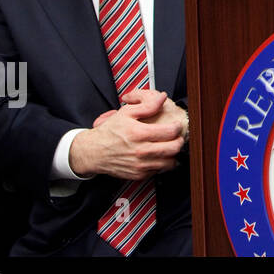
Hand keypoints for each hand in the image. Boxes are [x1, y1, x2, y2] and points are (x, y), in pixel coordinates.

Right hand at [68, 89, 185, 179]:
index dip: (177, 127)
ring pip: (169, 162)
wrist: (93, 152)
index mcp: (139, 134)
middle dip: (179, 141)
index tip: (176, 125)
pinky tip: (157, 155)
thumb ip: (146, 105)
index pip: (170, 132)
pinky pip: (159, 170)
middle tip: (176, 137)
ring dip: (173, 154)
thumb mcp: (126, 113)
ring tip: (169, 146)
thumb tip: (162, 98)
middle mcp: (140, 151)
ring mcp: (140, 165)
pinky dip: (162, 163)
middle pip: (174, 148)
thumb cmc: (109, 132)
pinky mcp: (139, 175)